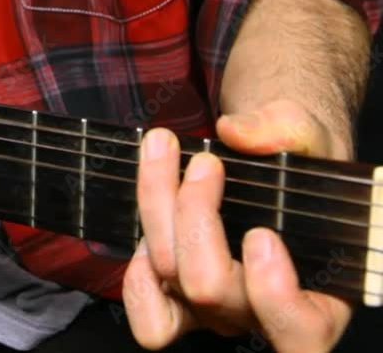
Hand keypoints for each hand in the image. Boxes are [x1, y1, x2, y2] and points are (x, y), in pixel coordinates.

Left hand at [124, 99, 352, 350]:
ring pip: (170, 283)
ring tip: (164, 161)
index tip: (262, 234)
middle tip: (204, 161)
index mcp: (321, 292)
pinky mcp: (178, 298)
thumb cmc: (300, 152)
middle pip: (211, 289)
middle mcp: (262, 311)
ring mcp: (215, 308)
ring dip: (157, 217)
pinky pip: (148, 310)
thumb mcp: (306, 131)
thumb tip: (240, 134)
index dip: (273, 292)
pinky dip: (138, 267)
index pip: (300, 330)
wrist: (270, 150)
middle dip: (195, 214)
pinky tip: (149, 215)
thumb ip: (284, 129)